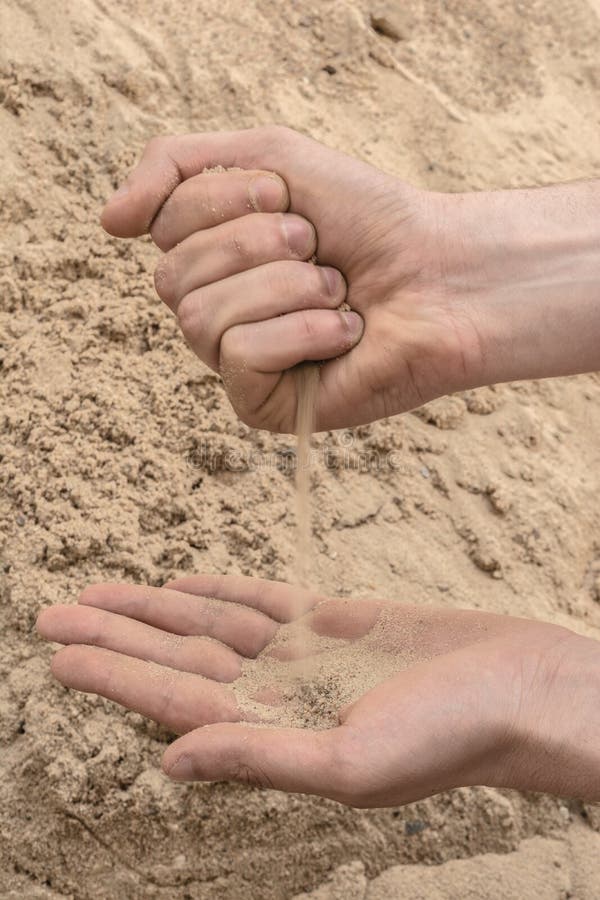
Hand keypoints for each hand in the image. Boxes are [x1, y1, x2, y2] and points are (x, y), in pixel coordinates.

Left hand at [37, 575, 599, 805]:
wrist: (518, 687)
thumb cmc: (451, 737)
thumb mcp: (352, 763)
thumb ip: (258, 757)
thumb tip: (169, 762)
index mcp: (276, 732)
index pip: (173, 699)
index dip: (113, 675)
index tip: (59, 652)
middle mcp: (279, 693)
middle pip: (177, 658)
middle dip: (115, 637)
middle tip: (51, 614)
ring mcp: (304, 654)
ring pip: (209, 625)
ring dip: (154, 609)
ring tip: (101, 594)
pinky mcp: (334, 621)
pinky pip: (261, 602)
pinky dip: (219, 592)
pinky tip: (183, 584)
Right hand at [101, 126, 480, 431]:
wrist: (441, 276)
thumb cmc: (366, 219)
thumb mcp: (271, 158)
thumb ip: (177, 166)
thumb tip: (105, 222)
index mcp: (209, 255)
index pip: (161, 224)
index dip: (228, 200)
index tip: (290, 199)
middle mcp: (212, 309)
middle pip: (174, 277)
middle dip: (259, 246)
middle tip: (318, 250)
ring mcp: (234, 362)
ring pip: (201, 317)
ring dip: (286, 288)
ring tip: (335, 293)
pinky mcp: (261, 404)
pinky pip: (238, 356)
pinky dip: (301, 332)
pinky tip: (343, 334)